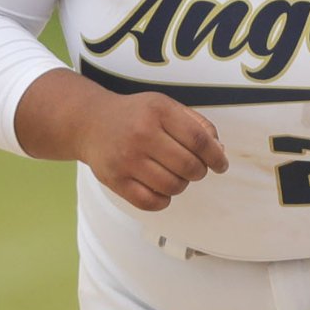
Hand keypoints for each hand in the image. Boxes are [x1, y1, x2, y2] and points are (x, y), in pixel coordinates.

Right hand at [75, 88, 228, 211]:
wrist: (89, 122)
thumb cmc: (134, 115)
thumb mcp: (165, 106)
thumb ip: (196, 125)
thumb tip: (219, 151)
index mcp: (158, 111)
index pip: (199, 140)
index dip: (216, 157)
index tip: (220, 164)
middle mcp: (142, 134)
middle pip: (189, 166)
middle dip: (199, 172)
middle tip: (194, 169)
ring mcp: (127, 159)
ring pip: (173, 186)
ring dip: (181, 185)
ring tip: (174, 175)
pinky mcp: (115, 180)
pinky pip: (151, 202)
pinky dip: (163, 200)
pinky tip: (161, 189)